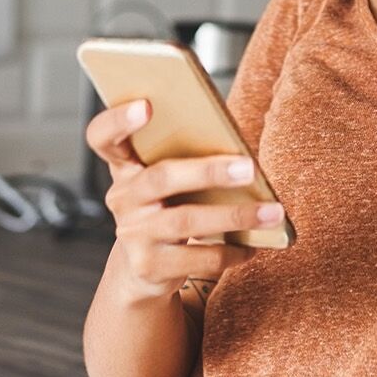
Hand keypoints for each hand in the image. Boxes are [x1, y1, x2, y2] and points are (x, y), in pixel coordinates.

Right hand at [85, 98, 284, 301]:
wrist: (143, 271)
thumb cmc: (167, 210)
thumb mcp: (167, 184)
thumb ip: (186, 161)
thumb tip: (243, 156)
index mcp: (125, 167)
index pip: (103, 137)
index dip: (118, 119)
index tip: (147, 105)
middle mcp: (122, 198)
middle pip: (162, 177)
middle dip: (209, 172)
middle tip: (250, 168)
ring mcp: (132, 234)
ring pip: (186, 221)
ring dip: (236, 216)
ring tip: (272, 212)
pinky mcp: (148, 266)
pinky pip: (197, 258)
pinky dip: (230, 251)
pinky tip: (252, 246)